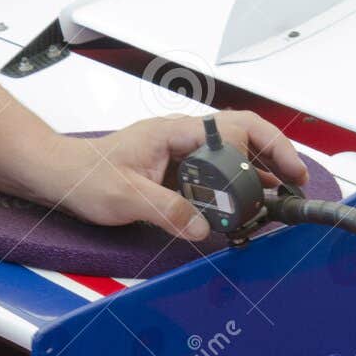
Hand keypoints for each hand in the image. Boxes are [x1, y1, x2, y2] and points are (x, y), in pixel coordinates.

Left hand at [34, 111, 308, 239]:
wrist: (59, 176)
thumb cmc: (83, 177)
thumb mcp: (125, 197)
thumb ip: (166, 210)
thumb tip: (201, 226)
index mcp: (173, 133)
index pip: (232, 129)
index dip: (261, 149)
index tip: (279, 175)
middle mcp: (181, 138)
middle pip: (241, 135)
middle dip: (273, 154)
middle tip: (296, 180)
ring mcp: (179, 153)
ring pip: (231, 154)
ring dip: (259, 171)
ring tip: (283, 194)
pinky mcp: (175, 171)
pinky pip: (214, 173)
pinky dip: (237, 185)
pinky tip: (249, 204)